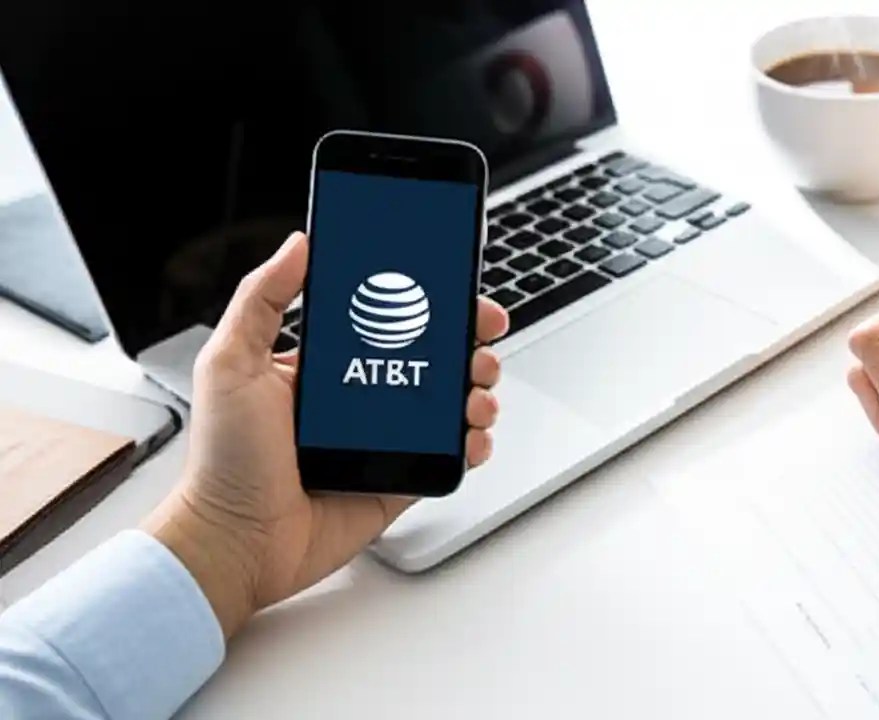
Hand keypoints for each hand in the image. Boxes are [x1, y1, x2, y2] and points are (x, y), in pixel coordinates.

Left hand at [143, 232, 508, 638]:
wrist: (238, 542)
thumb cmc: (224, 461)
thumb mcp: (230, 363)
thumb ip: (262, 298)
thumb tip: (298, 243)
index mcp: (328, 365)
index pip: (390, 319)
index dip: (429, 301)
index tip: (457, 288)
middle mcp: (362, 398)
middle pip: (434, 358)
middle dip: (469, 344)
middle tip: (482, 341)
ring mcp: (384, 440)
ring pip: (451, 404)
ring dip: (478, 391)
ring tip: (476, 395)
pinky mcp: (400, 479)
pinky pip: (449, 456)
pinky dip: (473, 444)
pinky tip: (472, 436)